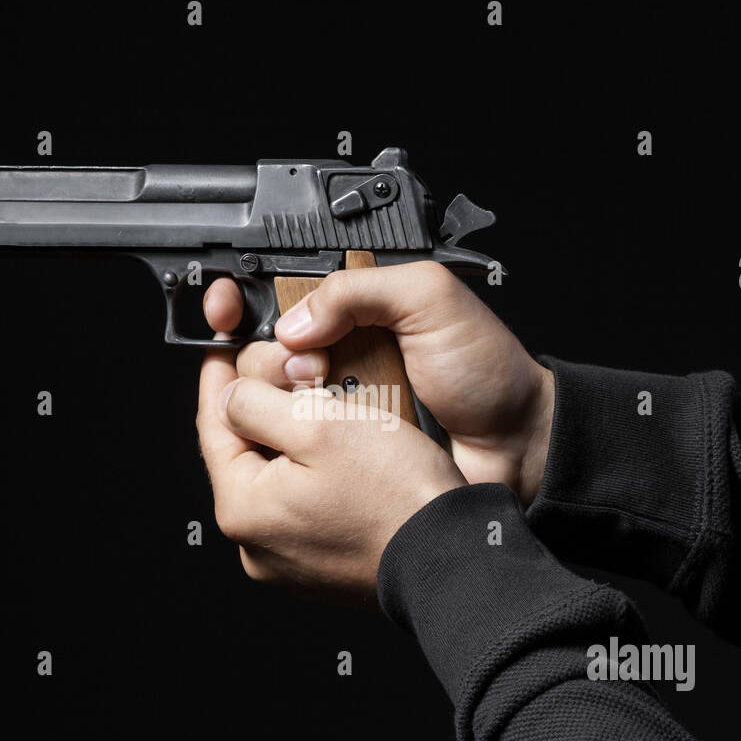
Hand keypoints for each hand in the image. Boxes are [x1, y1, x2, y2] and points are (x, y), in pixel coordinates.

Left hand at [196, 347, 465, 603]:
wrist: (452, 558)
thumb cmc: (397, 498)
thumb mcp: (319, 423)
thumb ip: (257, 402)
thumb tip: (230, 395)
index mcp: (243, 510)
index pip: (213, 427)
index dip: (219, 377)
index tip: (223, 349)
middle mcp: (256, 545)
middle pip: (247, 454)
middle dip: (267, 408)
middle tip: (293, 374)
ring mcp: (290, 562)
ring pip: (278, 479)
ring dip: (296, 442)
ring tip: (328, 412)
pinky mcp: (323, 568)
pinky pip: (306, 507)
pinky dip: (318, 476)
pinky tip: (347, 458)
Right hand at [203, 261, 554, 504]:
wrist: (516, 444)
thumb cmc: (486, 370)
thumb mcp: (429, 298)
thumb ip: (359, 290)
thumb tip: (292, 324)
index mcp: (356, 308)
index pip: (280, 296)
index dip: (243, 300)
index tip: (224, 307)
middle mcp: (341, 353)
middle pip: (264, 352)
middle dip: (271, 357)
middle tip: (313, 367)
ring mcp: (340, 406)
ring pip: (275, 401)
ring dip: (288, 398)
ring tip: (330, 396)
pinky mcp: (344, 450)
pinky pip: (301, 443)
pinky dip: (303, 436)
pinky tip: (327, 431)